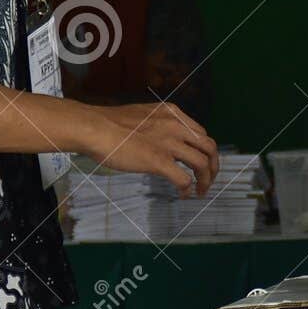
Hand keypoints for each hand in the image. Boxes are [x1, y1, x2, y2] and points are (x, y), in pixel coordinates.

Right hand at [78, 101, 218, 197]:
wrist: (94, 128)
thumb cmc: (109, 123)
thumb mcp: (143, 115)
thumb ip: (158, 125)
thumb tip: (161, 141)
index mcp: (172, 113)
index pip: (201, 132)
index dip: (204, 150)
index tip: (201, 162)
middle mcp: (176, 126)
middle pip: (209, 147)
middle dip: (213, 165)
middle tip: (209, 179)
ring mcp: (169, 143)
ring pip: (202, 164)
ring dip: (206, 180)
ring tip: (201, 191)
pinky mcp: (159, 161)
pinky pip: (185, 179)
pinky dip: (188, 189)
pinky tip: (183, 195)